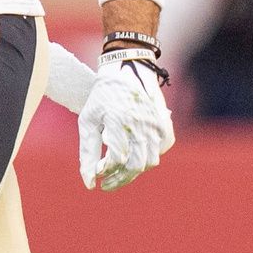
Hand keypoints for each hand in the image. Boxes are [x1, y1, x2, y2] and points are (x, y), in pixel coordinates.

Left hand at [78, 50, 175, 191]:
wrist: (127, 67)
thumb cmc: (102, 94)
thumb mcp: (88, 120)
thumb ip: (88, 152)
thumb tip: (89, 183)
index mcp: (119, 120)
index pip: (116, 160)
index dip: (105, 172)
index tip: (97, 173)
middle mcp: (141, 123)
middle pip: (135, 166)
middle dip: (119, 180)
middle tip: (106, 184)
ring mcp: (156, 123)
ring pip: (150, 161)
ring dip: (133, 171)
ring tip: (118, 172)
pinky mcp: (165, 123)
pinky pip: (160, 150)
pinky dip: (149, 157)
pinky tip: (135, 154)